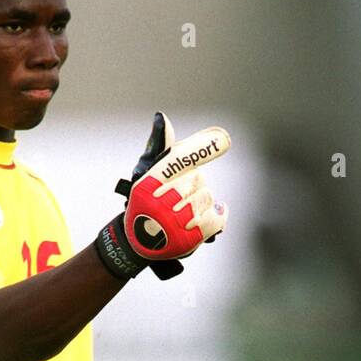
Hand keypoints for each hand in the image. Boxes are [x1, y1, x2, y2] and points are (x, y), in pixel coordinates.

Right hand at [94, 125, 230, 280]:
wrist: (137, 243)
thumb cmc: (143, 201)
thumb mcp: (145, 172)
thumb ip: (158, 145)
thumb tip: (161, 117)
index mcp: (147, 183)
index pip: (178, 160)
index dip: (200, 149)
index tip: (223, 138)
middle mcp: (157, 203)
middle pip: (197, 178)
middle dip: (193, 185)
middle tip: (180, 196)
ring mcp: (173, 224)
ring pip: (207, 197)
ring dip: (203, 201)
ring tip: (188, 210)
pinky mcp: (187, 240)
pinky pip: (216, 218)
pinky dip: (219, 214)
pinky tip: (216, 211)